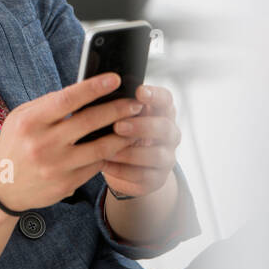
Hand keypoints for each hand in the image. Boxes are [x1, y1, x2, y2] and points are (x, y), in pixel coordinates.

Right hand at [0, 73, 151, 212]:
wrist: (2, 186)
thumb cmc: (15, 143)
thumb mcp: (22, 116)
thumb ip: (49, 103)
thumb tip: (85, 90)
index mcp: (31, 121)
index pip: (68, 99)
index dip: (94, 87)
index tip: (114, 79)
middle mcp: (43, 144)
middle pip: (89, 122)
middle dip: (117, 110)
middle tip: (135, 103)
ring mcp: (56, 167)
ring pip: (99, 148)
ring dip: (122, 135)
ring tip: (135, 125)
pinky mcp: (65, 185)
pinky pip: (95, 166)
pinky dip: (109, 154)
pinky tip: (119, 145)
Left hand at [101, 84, 181, 198]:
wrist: (129, 167)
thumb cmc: (122, 130)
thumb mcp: (122, 115)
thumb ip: (119, 105)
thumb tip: (98, 89)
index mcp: (163, 112)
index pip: (166, 99)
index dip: (155, 95)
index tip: (139, 92)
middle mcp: (170, 134)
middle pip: (164, 127)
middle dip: (141, 126)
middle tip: (118, 126)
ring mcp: (167, 157)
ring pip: (156, 155)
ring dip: (130, 152)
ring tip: (106, 150)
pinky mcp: (158, 179)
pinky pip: (144, 176)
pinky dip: (122, 170)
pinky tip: (105, 164)